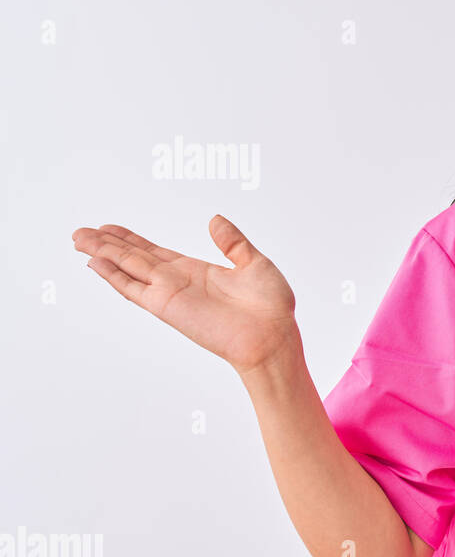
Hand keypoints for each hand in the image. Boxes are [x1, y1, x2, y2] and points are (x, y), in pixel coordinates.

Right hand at [71, 215, 299, 375]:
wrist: (272, 337)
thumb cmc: (271, 307)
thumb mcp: (255, 263)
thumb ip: (232, 242)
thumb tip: (214, 219)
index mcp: (197, 270)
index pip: (155, 251)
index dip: (130, 239)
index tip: (108, 227)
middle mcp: (178, 282)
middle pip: (133, 257)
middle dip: (106, 244)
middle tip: (80, 231)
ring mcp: (170, 294)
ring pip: (127, 268)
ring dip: (102, 254)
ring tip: (79, 240)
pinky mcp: (167, 307)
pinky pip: (134, 289)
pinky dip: (114, 276)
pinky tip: (95, 264)